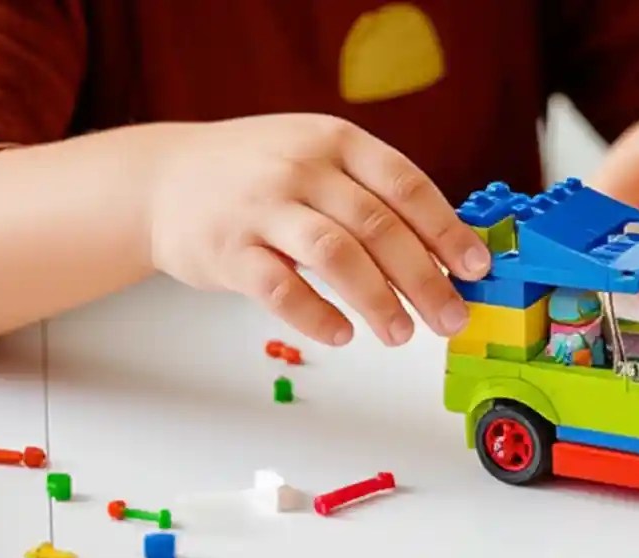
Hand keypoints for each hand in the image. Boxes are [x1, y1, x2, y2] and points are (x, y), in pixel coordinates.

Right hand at [148, 114, 489, 346]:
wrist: (163, 178)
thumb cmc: (260, 176)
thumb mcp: (319, 161)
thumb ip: (375, 198)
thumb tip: (445, 255)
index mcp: (337, 142)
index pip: (407, 186)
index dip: (447, 231)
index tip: (475, 270)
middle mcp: (301, 168)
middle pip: (379, 227)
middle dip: (425, 280)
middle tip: (451, 319)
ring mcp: (261, 207)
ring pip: (335, 256)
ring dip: (378, 301)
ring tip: (401, 334)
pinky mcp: (226, 249)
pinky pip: (279, 289)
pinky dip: (316, 315)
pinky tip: (342, 334)